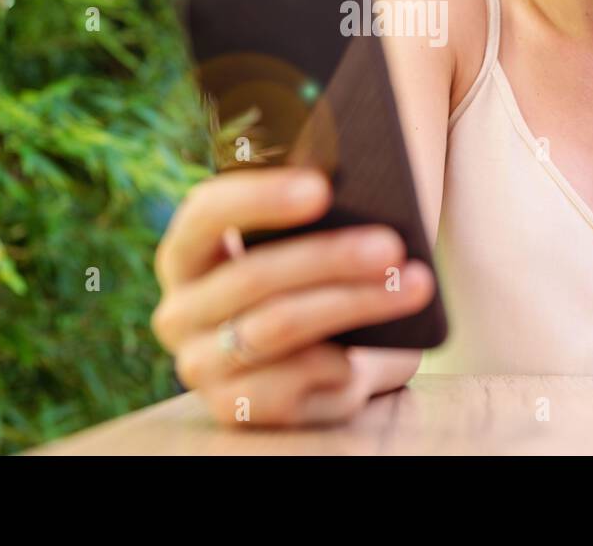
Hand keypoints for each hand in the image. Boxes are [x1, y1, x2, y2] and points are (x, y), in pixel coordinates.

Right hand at [150, 166, 435, 427]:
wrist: (327, 365)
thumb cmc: (315, 285)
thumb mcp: (307, 246)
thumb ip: (314, 214)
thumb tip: (363, 185)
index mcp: (186, 252)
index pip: (206, 213)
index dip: (261, 197)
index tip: (322, 188)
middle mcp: (180, 309)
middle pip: (252, 276)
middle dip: (329, 257)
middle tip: (391, 244)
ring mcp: (200, 364)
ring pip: (279, 326)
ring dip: (353, 303)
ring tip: (413, 285)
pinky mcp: (232, 407)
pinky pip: (283, 384)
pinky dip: (330, 365)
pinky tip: (362, 357)